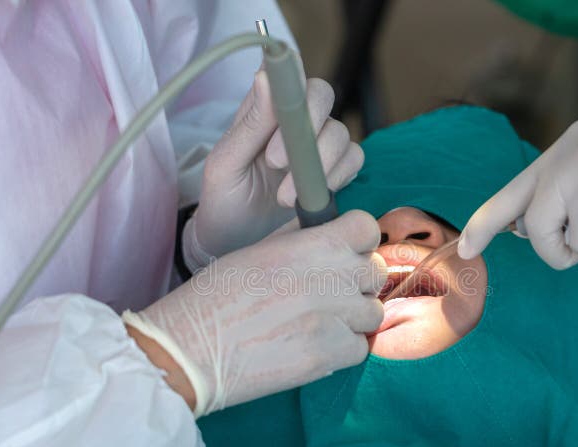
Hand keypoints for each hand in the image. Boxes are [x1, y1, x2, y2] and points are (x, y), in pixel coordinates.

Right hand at [124, 210, 386, 416]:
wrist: (189, 350)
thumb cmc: (216, 298)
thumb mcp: (259, 252)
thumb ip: (301, 241)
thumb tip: (328, 233)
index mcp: (311, 245)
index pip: (366, 227)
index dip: (357, 239)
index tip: (344, 252)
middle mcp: (330, 277)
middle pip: (375, 270)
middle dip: (356, 281)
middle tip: (329, 293)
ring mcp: (334, 318)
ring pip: (372, 312)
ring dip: (353, 318)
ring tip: (319, 323)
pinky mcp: (330, 355)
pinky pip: (361, 348)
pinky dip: (344, 349)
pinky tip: (314, 346)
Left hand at [183, 71, 363, 269]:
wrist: (235, 240)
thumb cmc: (224, 198)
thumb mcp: (226, 164)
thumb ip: (250, 123)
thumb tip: (265, 76)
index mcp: (263, 107)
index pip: (290, 77)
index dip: (292, 92)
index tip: (277, 131)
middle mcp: (294, 120)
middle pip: (323, 95)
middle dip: (307, 131)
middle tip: (276, 165)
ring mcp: (318, 144)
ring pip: (341, 132)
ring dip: (318, 165)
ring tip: (284, 197)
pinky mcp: (335, 170)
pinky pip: (354, 160)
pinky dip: (337, 178)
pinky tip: (308, 199)